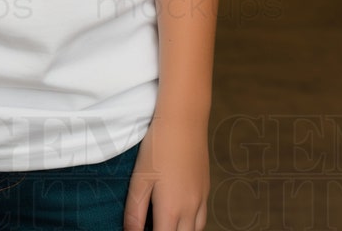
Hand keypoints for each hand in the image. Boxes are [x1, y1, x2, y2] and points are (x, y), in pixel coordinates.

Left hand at [122, 114, 209, 230]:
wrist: (184, 120)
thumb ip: (135, 211)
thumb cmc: (158, 146)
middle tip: (153, 225)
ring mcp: (202, 199)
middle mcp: (191, 209)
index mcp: (172, 209)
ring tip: (165, 222)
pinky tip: (180, 212)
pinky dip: (192, 223)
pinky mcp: (206, 188)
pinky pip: (202, 216)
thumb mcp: (140, 178)